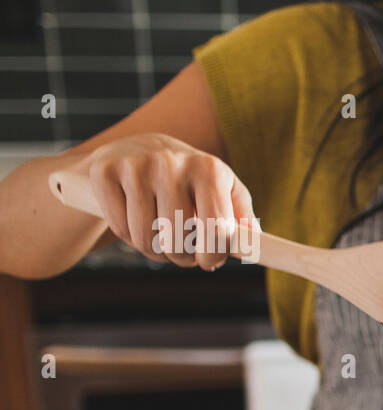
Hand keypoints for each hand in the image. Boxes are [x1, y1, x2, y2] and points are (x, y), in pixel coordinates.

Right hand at [75, 133, 254, 269]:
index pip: (215, 229)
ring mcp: (136, 165)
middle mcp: (172, 163)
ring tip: (162, 239)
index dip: (212, 255)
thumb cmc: (191, 180)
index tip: (208, 261)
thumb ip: (244, 219)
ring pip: (145, 239)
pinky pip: (119, 228)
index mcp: (209, 169)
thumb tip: (250, 245)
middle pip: (177, 241)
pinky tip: (138, 224)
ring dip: (155, 251)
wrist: (139, 149)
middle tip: (183, 252)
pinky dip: (129, 237)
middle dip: (182, 257)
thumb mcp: (224, 190)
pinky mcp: (105, 171)